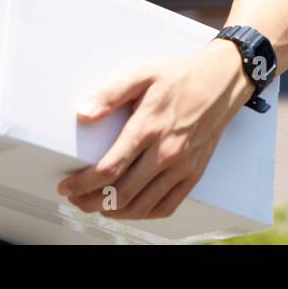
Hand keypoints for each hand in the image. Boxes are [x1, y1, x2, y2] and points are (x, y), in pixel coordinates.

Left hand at [55, 41, 251, 220]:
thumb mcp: (141, 74)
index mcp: (149, 127)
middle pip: (121, 193)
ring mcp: (182, 167)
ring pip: (142, 205)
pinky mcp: (194, 174)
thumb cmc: (179, 78)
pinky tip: (130, 208)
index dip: (82, 183)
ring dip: (113, 212)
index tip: (67, 186)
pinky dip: (144, 214)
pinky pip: (166, 206)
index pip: (109, 168)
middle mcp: (166, 152)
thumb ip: (110, 94)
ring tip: (96, 206)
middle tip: (76, 199)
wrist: (221, 82)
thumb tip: (83, 113)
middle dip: (92, 202)